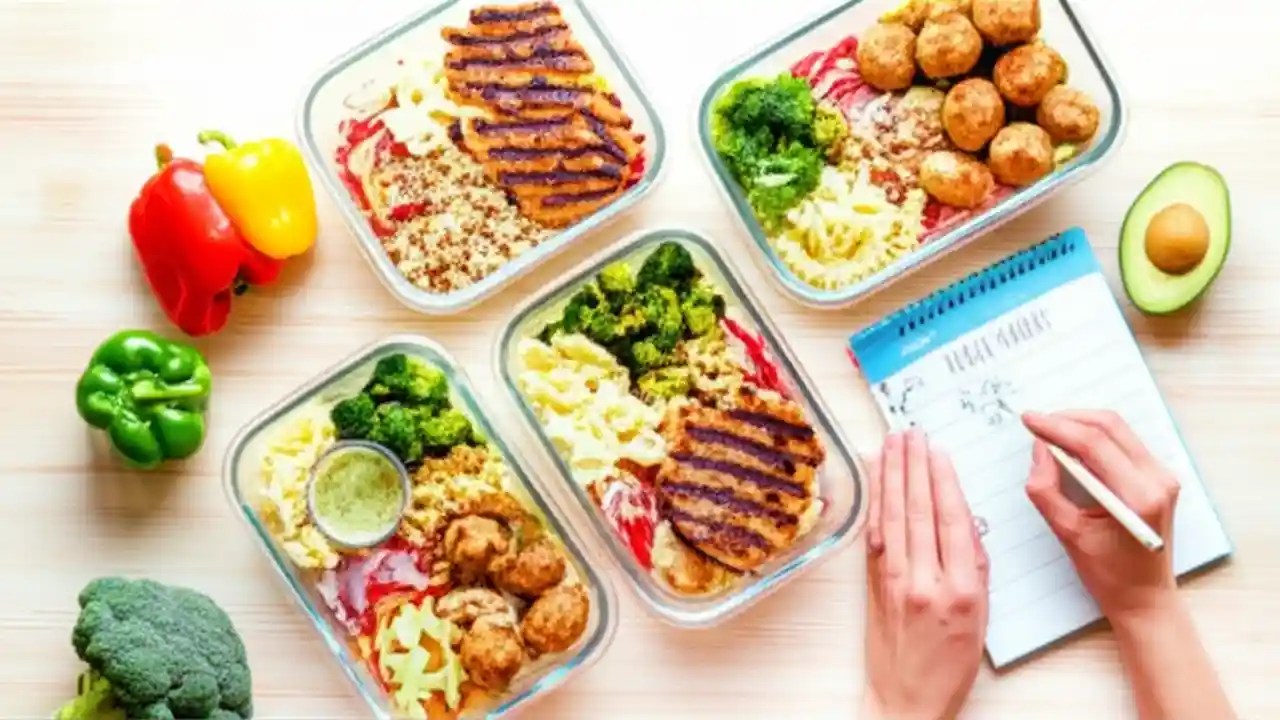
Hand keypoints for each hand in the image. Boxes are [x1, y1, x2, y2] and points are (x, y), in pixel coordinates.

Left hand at [863, 430, 988, 719]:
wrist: (907, 699)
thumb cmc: (950, 662)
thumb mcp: (980, 615)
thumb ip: (974, 566)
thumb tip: (963, 519)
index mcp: (958, 590)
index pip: (951, 523)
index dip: (944, 482)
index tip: (939, 453)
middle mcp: (922, 582)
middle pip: (918, 511)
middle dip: (914, 467)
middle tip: (913, 433)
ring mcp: (892, 582)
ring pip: (892, 517)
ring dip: (891, 474)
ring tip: (892, 442)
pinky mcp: (871, 584)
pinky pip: (875, 534)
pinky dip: (875, 501)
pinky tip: (875, 478)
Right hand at [1022, 410, 1179, 621]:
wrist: (1145, 597)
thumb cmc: (1109, 575)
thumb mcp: (1068, 534)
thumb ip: (1047, 490)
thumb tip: (1039, 451)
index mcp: (1139, 496)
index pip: (1094, 444)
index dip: (1057, 427)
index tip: (1030, 421)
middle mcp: (1158, 479)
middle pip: (1110, 426)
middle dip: (1068, 419)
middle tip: (1036, 423)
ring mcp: (1163, 476)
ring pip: (1118, 429)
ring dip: (1081, 424)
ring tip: (1050, 432)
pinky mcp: (1159, 477)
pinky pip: (1124, 442)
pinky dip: (1095, 436)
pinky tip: (1072, 444)